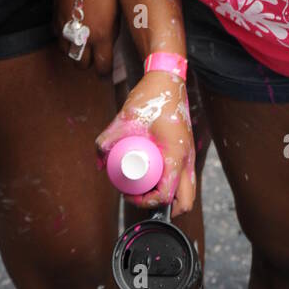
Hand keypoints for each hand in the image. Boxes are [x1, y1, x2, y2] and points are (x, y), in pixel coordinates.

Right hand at [55, 0, 118, 73]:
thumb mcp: (116, 11)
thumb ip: (111, 32)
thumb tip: (108, 45)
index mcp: (102, 36)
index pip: (102, 67)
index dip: (105, 70)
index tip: (107, 68)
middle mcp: (82, 36)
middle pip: (82, 65)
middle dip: (89, 64)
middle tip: (95, 57)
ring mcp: (66, 29)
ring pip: (67, 54)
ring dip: (75, 53)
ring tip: (83, 45)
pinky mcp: (55, 19)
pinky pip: (58, 38)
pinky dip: (64, 39)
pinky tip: (71, 31)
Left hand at [96, 69, 195, 213]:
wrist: (167, 80)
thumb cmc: (150, 98)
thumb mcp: (125, 117)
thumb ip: (108, 137)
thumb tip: (99, 160)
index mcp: (175, 154)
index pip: (166, 194)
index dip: (145, 202)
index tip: (128, 194)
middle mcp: (187, 159)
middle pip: (184, 201)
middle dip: (164, 208)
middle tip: (141, 196)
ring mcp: (189, 156)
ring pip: (187, 191)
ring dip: (169, 197)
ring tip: (144, 187)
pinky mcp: (187, 152)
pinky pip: (184, 178)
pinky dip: (171, 184)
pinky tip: (151, 174)